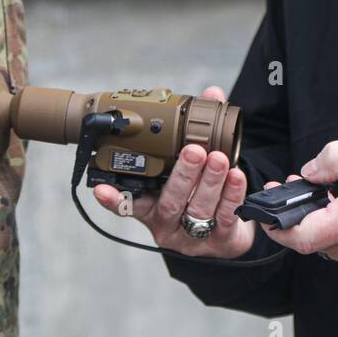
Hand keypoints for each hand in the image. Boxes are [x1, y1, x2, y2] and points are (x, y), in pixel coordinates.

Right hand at [92, 86, 256, 258]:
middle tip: (193, 151)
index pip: (127, 204)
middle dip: (183, 175)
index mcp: (151, 204)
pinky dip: (232, 195)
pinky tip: (236, 177)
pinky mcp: (219, 242)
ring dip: (210, 182)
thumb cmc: (200, 194)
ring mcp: (191, 235)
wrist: (227, 235)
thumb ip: (200, 129)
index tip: (101, 189)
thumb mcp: (191, 167)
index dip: (113, 198)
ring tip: (219, 159)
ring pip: (198, 209)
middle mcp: (167, 222)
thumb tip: (211, 94)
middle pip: (170, 201)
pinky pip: (225, 217)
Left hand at [261, 135, 337, 275]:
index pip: (300, 237)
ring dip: (321, 223)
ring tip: (326, 194)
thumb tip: (310, 173)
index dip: (278, 227)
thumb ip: (336, 157)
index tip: (268, 212)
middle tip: (297, 187)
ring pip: (330, 246)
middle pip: (312, 240)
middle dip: (299, 215)